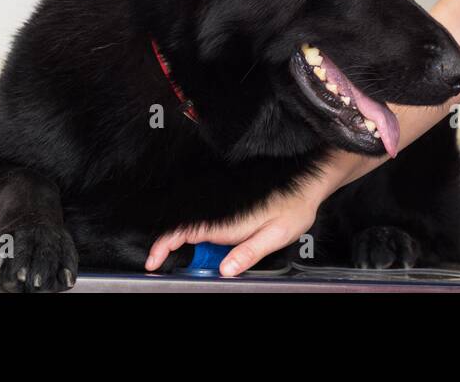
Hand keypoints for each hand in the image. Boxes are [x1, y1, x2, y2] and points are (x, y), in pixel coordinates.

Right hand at [144, 179, 324, 275]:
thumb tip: (226, 270)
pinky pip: (208, 231)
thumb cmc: (294, 208)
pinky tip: (211, 257)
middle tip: (180, 272)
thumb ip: (250, 252)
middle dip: (175, 254)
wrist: (306, 187)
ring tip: (202, 268)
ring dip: (192, 252)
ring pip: (195, 236)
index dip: (163, 246)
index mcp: (227, 223)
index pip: (184, 232)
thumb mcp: (277, 235)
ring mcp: (223, 216)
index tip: (153, 262)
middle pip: (185, 236)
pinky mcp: (229, 216)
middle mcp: (221, 218)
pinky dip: (202, 246)